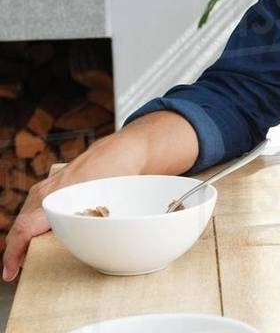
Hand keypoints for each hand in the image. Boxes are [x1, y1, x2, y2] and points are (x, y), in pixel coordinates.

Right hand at [2, 131, 144, 281]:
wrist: (124, 150)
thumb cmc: (118, 175)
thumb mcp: (107, 203)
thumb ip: (96, 224)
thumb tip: (95, 248)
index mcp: (55, 196)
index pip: (24, 228)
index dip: (14, 253)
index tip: (11, 273)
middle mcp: (46, 191)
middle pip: (21, 226)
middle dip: (17, 251)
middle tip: (16, 272)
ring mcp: (47, 187)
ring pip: (26, 218)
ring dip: (23, 239)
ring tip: (25, 260)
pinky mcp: (52, 186)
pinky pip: (34, 209)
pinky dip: (32, 226)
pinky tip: (38, 238)